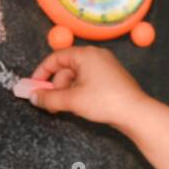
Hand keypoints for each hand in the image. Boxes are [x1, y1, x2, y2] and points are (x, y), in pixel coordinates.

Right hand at [26, 45, 149, 133]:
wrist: (135, 113)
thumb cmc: (105, 101)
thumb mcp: (72, 101)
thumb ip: (49, 98)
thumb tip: (33, 97)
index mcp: (86, 54)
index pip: (56, 58)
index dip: (41, 72)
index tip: (33, 87)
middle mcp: (96, 56)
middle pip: (66, 67)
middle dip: (54, 86)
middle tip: (47, 103)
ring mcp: (105, 67)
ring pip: (76, 76)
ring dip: (66, 91)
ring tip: (62, 108)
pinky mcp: (111, 78)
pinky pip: (87, 81)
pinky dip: (78, 91)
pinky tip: (76, 106)